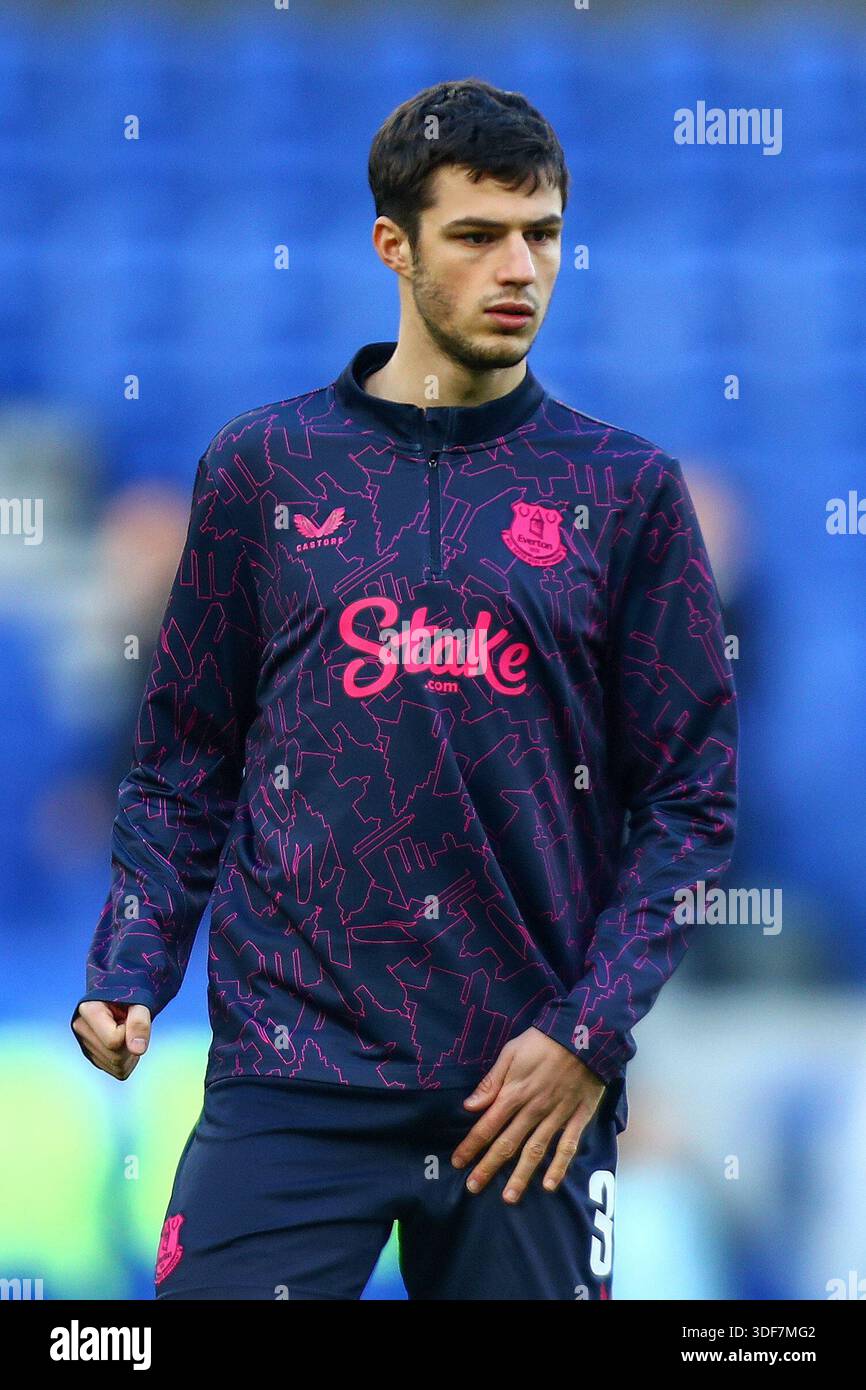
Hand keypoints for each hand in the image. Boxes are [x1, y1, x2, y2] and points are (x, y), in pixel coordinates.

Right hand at [71, 1000, 151, 1079]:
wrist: (123, 996)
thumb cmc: (132, 995)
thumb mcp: (140, 1001)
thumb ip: (139, 1022)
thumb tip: (138, 1050)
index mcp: (89, 1010)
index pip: (113, 1040)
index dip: (130, 1030)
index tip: (128, 1015)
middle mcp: (81, 1028)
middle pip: (115, 1056)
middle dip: (131, 1043)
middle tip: (130, 1023)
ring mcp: (85, 1044)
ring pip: (118, 1067)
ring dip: (131, 1053)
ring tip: (128, 1030)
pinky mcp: (93, 1055)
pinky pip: (118, 1071)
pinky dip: (129, 1060)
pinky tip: (127, 1042)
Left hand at [450, 1026, 604, 1203]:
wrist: (584, 1035)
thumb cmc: (543, 1042)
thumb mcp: (511, 1053)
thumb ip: (491, 1082)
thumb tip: (470, 1106)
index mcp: (514, 1093)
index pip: (487, 1125)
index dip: (471, 1145)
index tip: (458, 1163)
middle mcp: (533, 1110)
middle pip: (507, 1144)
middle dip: (488, 1167)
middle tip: (473, 1188)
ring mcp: (556, 1116)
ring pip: (535, 1151)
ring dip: (520, 1176)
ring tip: (508, 1197)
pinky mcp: (577, 1118)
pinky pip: (567, 1146)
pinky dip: (559, 1167)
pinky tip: (549, 1185)